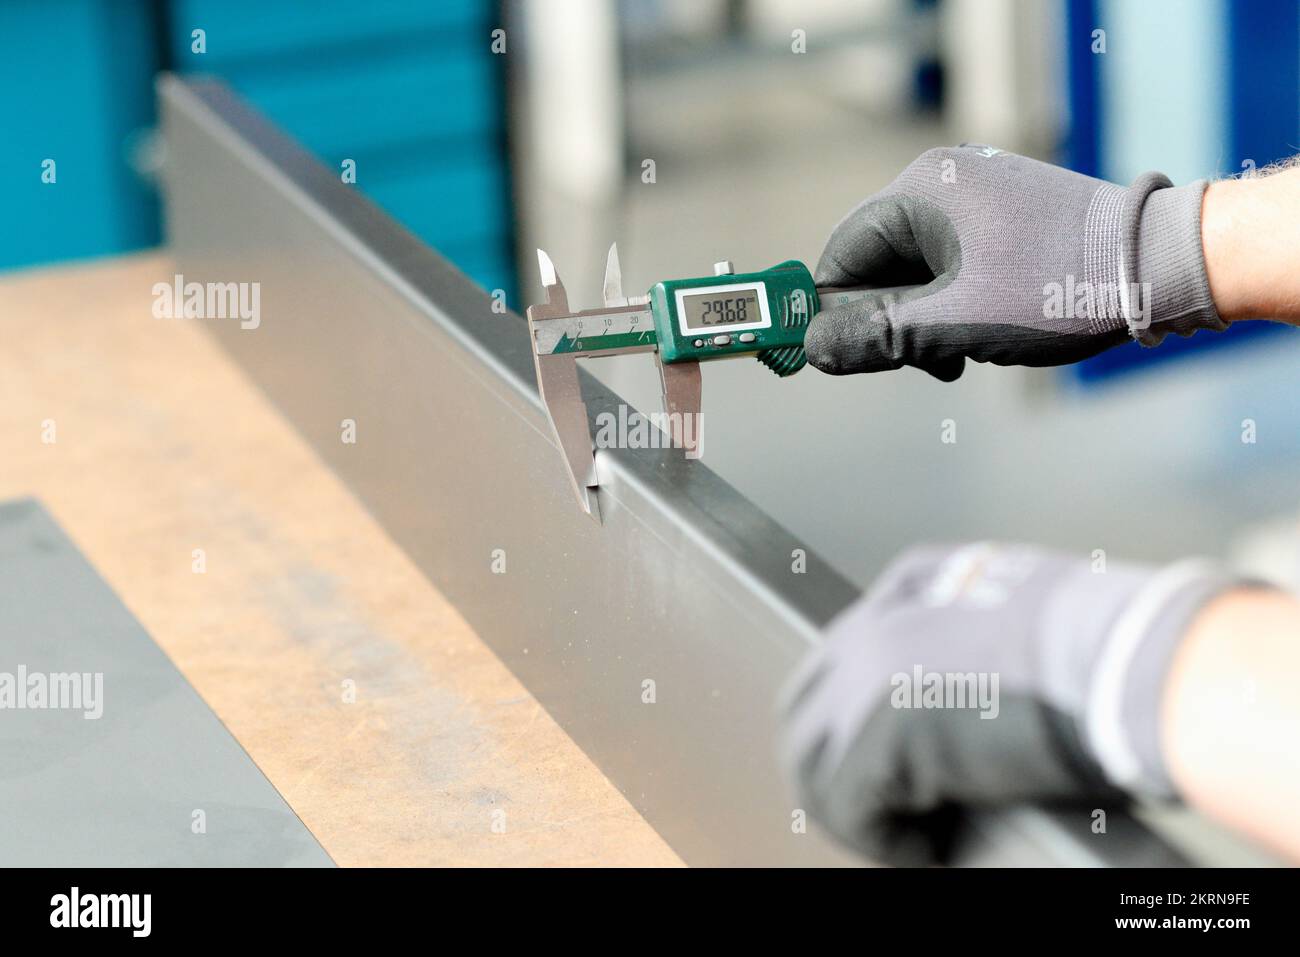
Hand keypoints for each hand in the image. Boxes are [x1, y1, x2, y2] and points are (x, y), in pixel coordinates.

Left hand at [779, 542, 1238, 864]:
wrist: (1131, 662)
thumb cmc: (1113, 649)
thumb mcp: (1024, 615)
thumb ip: (970, 643)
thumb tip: (958, 710)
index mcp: (912, 584)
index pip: (843, 660)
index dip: (856, 723)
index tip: (895, 768)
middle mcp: (874, 622)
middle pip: (807, 709)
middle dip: (836, 766)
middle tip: (883, 812)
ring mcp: (863, 675)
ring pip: (813, 762)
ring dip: (855, 808)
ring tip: (905, 837)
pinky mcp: (872, 733)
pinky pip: (847, 806)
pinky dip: (885, 840)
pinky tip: (929, 849)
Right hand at [807, 145, 1225, 379]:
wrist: (1160, 265)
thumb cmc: (1054, 290)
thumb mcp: (952, 325)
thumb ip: (874, 337)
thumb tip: (812, 347)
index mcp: (919, 190)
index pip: (839, 256)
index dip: (835, 313)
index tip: (848, 357)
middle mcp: (941, 179)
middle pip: (876, 263)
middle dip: (892, 320)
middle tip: (926, 362)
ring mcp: (976, 192)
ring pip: (916, 269)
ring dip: (925, 318)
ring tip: (964, 349)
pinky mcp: (1004, 211)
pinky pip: (952, 261)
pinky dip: (954, 301)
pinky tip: (986, 328)